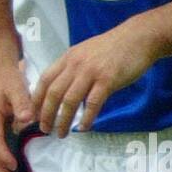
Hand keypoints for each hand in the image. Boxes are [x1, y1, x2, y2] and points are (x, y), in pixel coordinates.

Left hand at [32, 21, 156, 138]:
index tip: (33, 114)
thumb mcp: (85, 52)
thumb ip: (73, 68)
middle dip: (46, 114)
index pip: (44, 79)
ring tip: (61, 133)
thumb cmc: (112, 48)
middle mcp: (75, 64)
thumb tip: (62, 89)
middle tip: (44, 129)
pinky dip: (87, 118)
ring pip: (69, 100)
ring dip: (63, 120)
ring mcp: (91, 72)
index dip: (36, 98)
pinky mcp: (107, 80)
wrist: (138, 37)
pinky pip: (92, 103)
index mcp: (68, 57)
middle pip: (53, 92)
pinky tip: (84, 128)